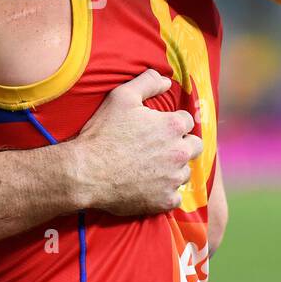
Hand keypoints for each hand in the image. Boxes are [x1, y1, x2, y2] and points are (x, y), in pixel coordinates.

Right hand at [70, 68, 203, 215]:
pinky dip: (165, 193)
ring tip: (152, 168)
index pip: (188, 120)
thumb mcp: (122, 97)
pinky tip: (149, 187)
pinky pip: (175, 197)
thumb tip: (167, 80)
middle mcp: (179, 152)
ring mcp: (173, 178)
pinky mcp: (165, 200)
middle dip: (181, 145)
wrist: (86, 171)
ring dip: (174, 169)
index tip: (158, 128)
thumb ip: (148, 82)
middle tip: (160, 148)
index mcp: (173, 125)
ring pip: (185, 172)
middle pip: (194, 146)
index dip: (173, 123)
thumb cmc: (103, 133)